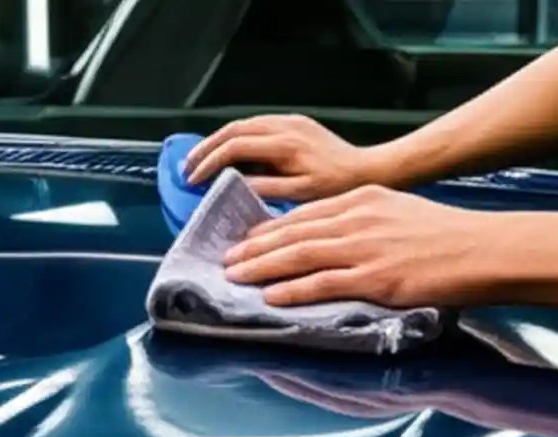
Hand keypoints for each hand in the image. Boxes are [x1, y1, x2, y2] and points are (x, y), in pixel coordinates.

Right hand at [184, 115, 387, 199]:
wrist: (369, 169)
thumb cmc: (339, 186)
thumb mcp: (302, 194)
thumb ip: (266, 187)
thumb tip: (233, 185)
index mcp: (285, 144)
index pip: (235, 147)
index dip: (210, 163)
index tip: (194, 180)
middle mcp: (284, 126)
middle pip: (232, 130)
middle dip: (206, 149)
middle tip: (188, 169)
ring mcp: (290, 121)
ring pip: (243, 124)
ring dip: (219, 141)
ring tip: (203, 161)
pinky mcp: (296, 122)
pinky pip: (258, 124)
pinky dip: (238, 137)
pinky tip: (231, 152)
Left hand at [223, 185, 496, 307]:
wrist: (483, 249)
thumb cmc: (453, 236)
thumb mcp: (405, 213)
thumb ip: (374, 222)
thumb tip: (352, 242)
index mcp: (366, 199)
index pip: (308, 213)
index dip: (273, 228)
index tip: (251, 238)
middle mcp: (358, 219)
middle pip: (294, 232)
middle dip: (256, 247)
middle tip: (228, 259)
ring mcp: (364, 248)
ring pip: (299, 255)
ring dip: (261, 267)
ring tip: (235, 277)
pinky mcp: (374, 277)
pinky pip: (322, 283)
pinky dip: (292, 289)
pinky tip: (270, 295)